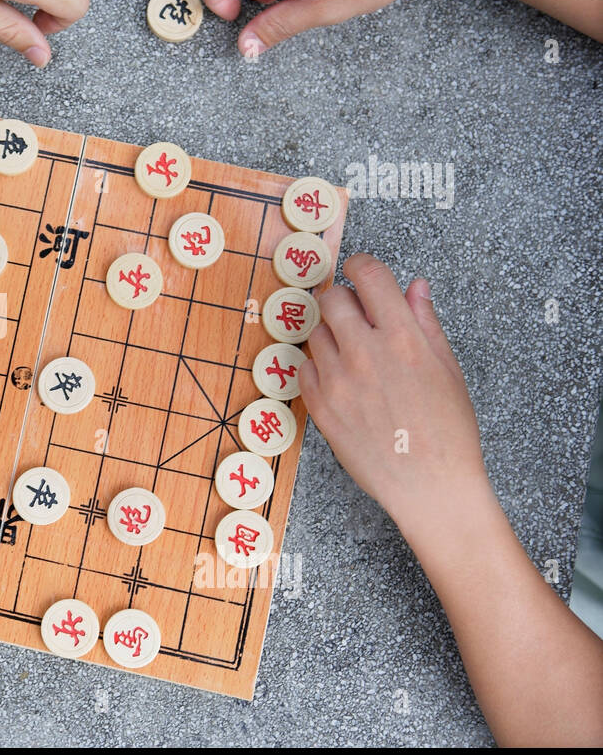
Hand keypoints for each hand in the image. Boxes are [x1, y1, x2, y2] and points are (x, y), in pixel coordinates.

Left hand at [298, 254, 488, 527]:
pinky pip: (304, 367)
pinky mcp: (319, 406)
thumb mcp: (448, 369)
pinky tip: (342, 381)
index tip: (363, 274)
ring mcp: (337, 380)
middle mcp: (365, 354)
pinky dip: (319, 367)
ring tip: (355, 357)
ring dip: (331, 335)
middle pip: (332, 297)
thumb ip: (425, 322)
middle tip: (357, 317)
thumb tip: (414, 286)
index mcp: (403, 338)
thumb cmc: (448, 431)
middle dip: (343, 300)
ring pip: (315, 332)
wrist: (430, 487)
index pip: (368, 275)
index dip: (363, 267)